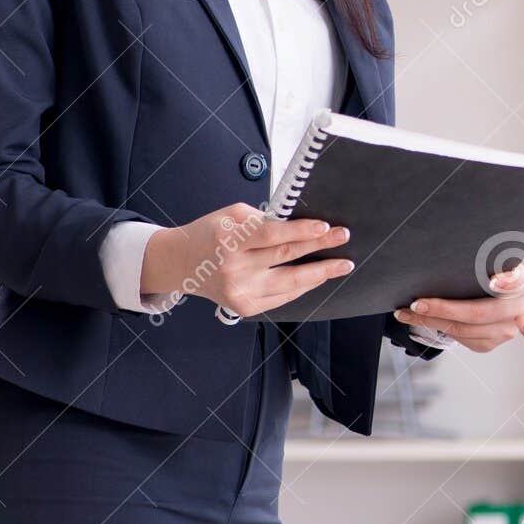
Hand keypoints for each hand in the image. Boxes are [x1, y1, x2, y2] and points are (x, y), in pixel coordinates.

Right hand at [143, 203, 353, 317]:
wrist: (180, 263)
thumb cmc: (210, 234)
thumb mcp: (232, 215)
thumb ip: (265, 220)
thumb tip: (301, 226)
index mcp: (230, 239)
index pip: (273, 235)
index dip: (301, 231)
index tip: (326, 226)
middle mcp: (234, 268)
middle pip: (286, 257)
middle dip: (320, 247)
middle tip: (343, 238)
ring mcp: (239, 291)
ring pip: (289, 283)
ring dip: (320, 273)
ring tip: (341, 265)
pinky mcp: (244, 307)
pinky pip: (281, 297)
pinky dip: (302, 287)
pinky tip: (317, 278)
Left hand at [391, 262, 523, 352]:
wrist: (488, 296)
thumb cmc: (484, 274)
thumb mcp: (487, 260)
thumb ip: (482, 259)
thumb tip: (456, 249)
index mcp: (522, 281)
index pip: (518, 280)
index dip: (507, 282)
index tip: (493, 280)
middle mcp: (519, 308)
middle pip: (479, 312)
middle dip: (443, 309)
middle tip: (417, 304)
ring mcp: (507, 330)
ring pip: (464, 330)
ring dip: (431, 322)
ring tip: (408, 313)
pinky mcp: (491, 343)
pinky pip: (461, 339)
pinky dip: (438, 329)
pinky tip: (422, 320)